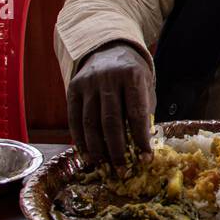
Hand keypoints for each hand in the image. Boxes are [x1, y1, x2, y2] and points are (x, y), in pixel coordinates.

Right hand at [66, 41, 154, 164]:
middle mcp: (108, 78)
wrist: (109, 49)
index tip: (145, 158)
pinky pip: (74, 119)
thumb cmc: (132, 75)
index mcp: (132, 75)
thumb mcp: (145, 87)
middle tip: (122, 169)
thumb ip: (144, 112)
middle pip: (111, 120)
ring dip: (97, 148)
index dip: (140, 138)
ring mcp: (88, 82)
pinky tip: (87, 154)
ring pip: (90, 122)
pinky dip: (80, 139)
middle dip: (117, 149)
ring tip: (104, 165)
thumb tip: (142, 146)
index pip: (137, 112)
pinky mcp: (73, 88)